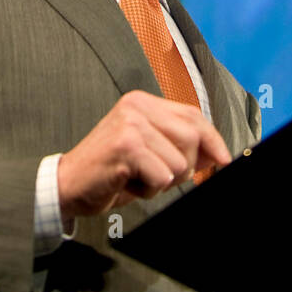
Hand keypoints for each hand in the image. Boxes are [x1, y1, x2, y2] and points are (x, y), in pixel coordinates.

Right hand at [57, 90, 232, 220]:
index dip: (213, 140)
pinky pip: (162, 175)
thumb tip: (218, 154)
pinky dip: (150, 189)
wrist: (67, 185)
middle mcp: (137, 106)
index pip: (193, 115)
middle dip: (185, 167)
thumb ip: (177, 146)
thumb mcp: (147, 151)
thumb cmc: (110, 171)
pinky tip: (129, 183)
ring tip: (139, 177)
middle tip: (159, 176)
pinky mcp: (126, 145)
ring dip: (164, 181)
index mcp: (143, 102)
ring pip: (179, 161)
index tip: (224, 161)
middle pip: (192, 137)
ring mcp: (131, 123)